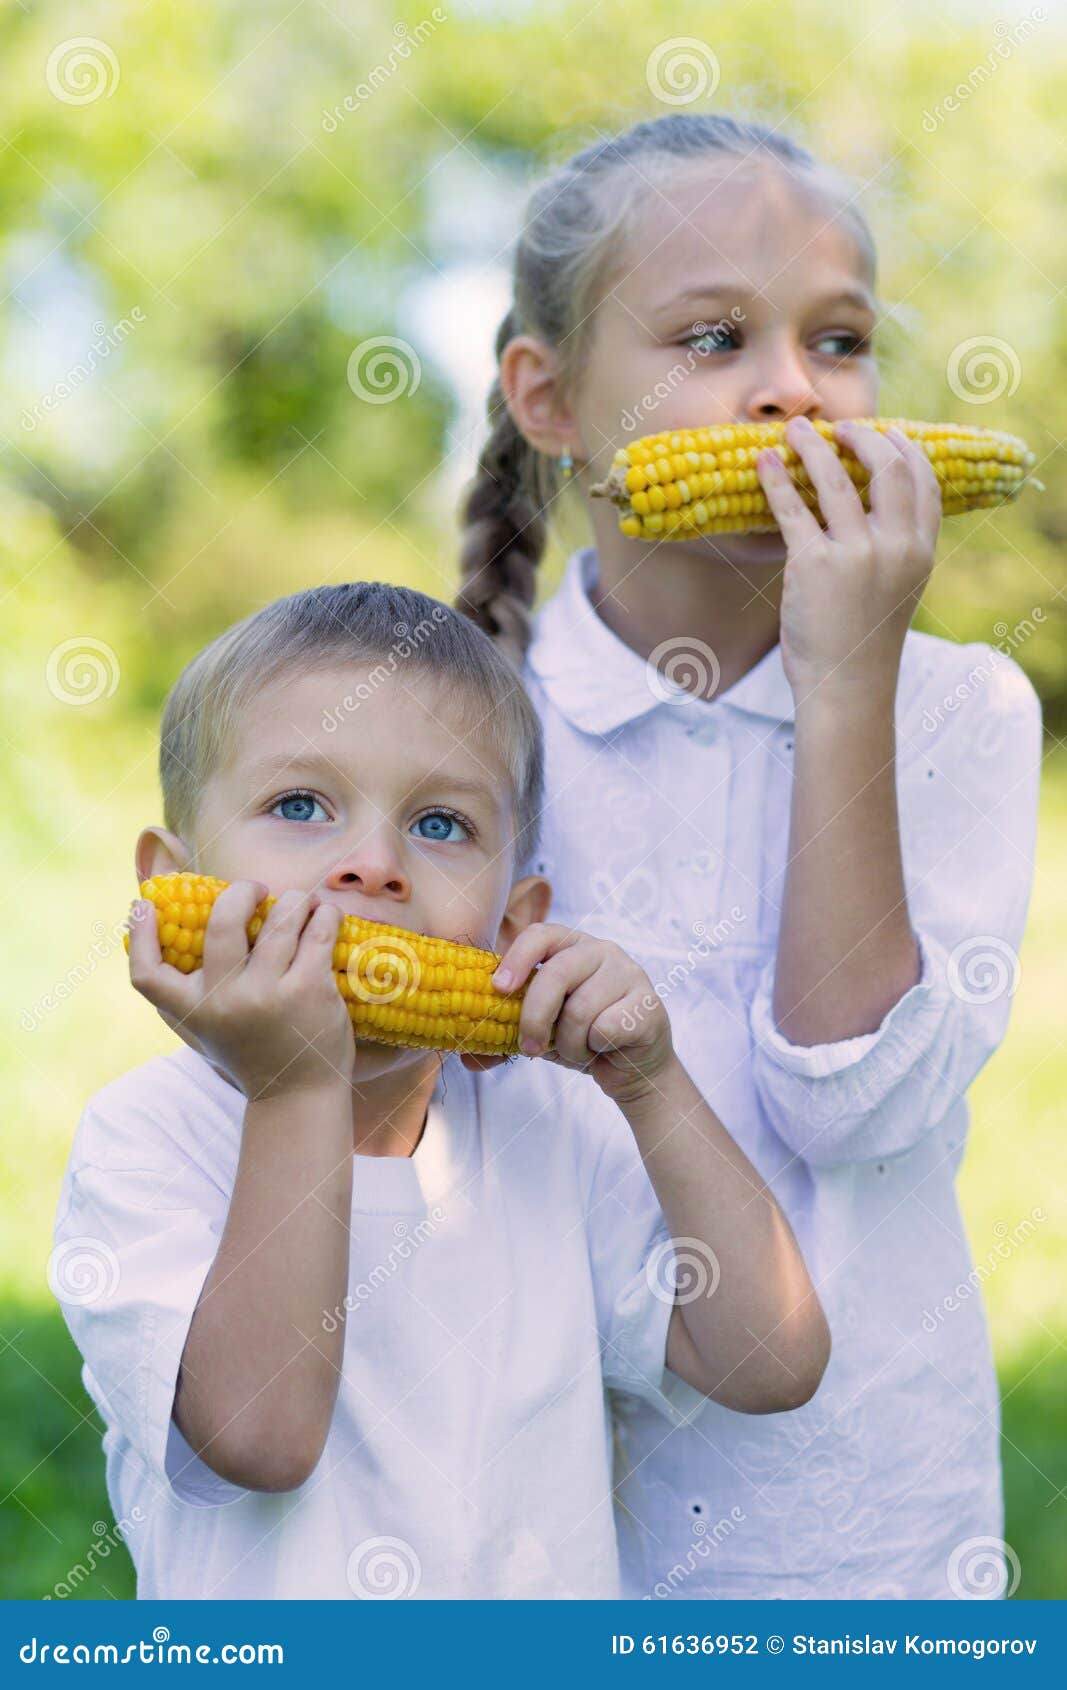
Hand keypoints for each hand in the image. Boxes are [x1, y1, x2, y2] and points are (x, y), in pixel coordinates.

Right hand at [127, 881, 353, 1099]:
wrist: (296, 1093)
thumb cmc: (250, 1048)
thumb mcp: (209, 1026)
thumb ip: (192, 988)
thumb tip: (171, 924)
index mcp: (193, 1011)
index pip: (147, 973)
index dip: (138, 935)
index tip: (141, 905)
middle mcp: (226, 1001)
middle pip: (223, 922)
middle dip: (242, 891)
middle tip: (256, 890)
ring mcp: (268, 994)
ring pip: (281, 917)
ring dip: (296, 900)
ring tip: (301, 903)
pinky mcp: (309, 989)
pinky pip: (317, 931)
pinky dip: (325, 915)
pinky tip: (324, 916)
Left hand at [460, 924, 673, 1104]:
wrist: (632, 1070)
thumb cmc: (582, 1039)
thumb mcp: (540, 1033)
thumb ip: (505, 1038)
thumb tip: (467, 1057)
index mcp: (572, 945)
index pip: (541, 934)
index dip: (517, 958)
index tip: (499, 988)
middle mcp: (603, 950)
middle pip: (557, 974)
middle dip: (534, 1017)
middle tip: (528, 1048)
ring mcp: (630, 973)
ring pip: (580, 1009)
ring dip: (569, 1044)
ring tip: (578, 1050)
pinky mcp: (649, 1004)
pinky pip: (606, 1028)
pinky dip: (595, 1049)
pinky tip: (604, 1049)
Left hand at [756, 416, 941, 700]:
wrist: (847, 686)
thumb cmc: (865, 641)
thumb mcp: (898, 590)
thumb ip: (897, 548)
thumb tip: (879, 509)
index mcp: (920, 551)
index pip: (923, 481)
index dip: (904, 449)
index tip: (883, 432)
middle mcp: (895, 547)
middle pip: (887, 467)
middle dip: (862, 437)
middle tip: (837, 427)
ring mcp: (855, 555)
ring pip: (835, 478)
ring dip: (813, 445)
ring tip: (793, 430)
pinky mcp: (814, 566)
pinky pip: (792, 510)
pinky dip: (776, 479)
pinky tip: (764, 462)